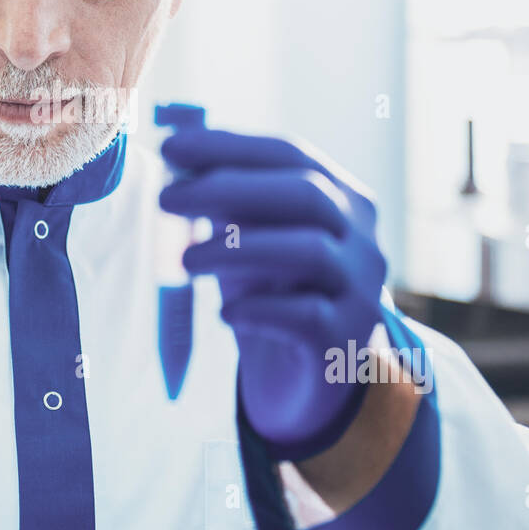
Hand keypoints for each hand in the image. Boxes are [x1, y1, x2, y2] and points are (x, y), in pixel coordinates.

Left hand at [158, 128, 387, 460]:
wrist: (306, 383)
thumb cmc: (273, 294)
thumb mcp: (247, 240)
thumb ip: (223, 202)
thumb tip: (170, 159)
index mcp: (341, 198)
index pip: (289, 154)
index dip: (229, 146)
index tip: (170, 147)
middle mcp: (362, 237)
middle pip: (306, 193)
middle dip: (229, 188)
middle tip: (166, 199)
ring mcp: (362, 289)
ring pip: (310, 251)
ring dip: (239, 248)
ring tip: (185, 261)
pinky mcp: (348, 340)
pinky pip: (307, 316)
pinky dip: (260, 309)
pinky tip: (226, 314)